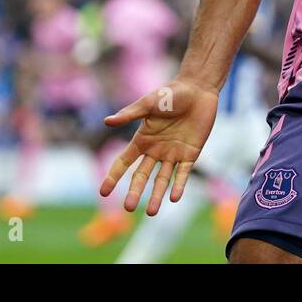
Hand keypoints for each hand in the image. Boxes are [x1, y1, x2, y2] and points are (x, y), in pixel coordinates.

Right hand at [98, 77, 219, 215]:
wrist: (198, 89)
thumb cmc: (171, 93)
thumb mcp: (149, 103)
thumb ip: (130, 114)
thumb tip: (107, 121)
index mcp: (142, 139)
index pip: (124, 162)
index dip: (113, 176)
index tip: (103, 192)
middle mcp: (155, 150)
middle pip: (142, 176)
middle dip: (135, 192)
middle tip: (128, 208)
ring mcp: (173, 154)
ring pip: (162, 179)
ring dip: (156, 195)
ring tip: (152, 213)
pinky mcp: (191, 154)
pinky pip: (183, 173)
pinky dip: (179, 185)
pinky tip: (174, 198)